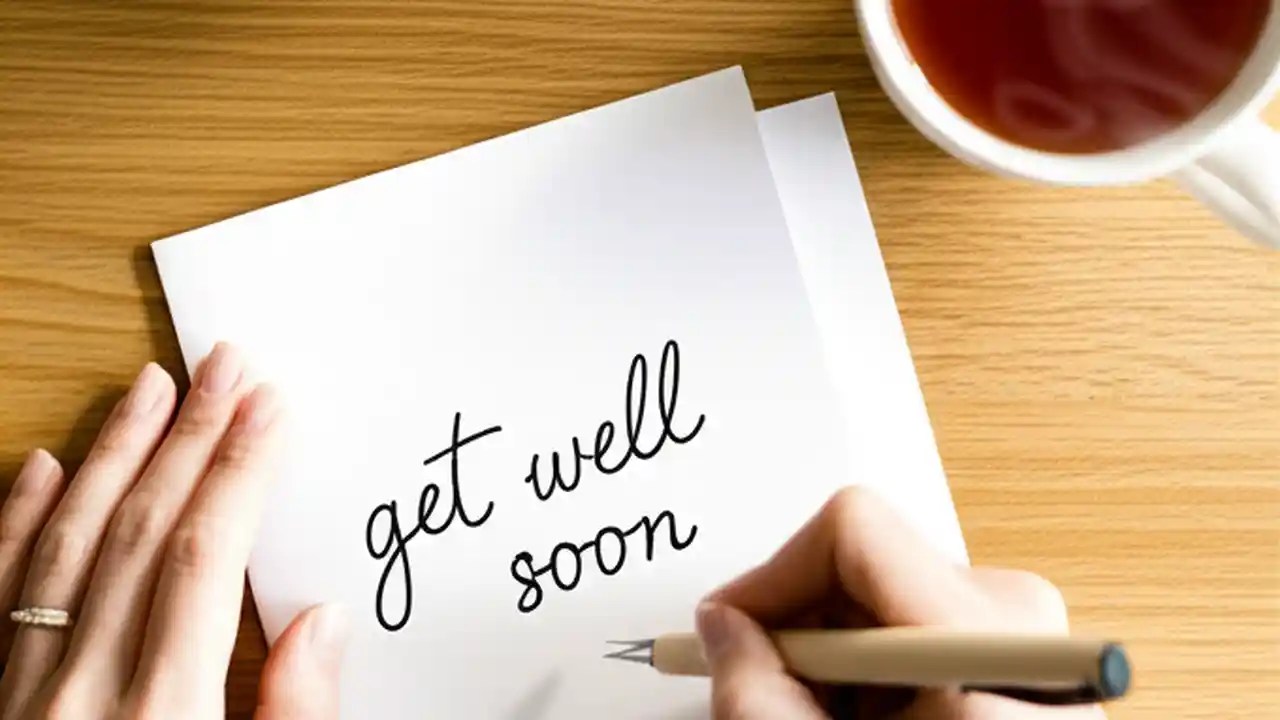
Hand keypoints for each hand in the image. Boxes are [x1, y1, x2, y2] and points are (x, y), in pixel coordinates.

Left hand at [0, 343, 347, 718]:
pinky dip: (19, 525)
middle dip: (191, 439)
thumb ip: (295, 713)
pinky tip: (45, 468)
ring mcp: (26, 698)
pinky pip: (1, 597)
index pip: (205, 557)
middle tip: (221, 370)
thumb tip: (324, 622)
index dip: (240, 473)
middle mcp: (85, 694)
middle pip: (141, 533)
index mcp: (166, 714)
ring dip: (115, 457)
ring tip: (151, 389)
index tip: (266, 411)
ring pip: (67, 547)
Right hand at [697, 487, 1104, 719]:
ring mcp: (1028, 640)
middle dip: (800, 629)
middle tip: (771, 694)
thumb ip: (755, 688)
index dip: (773, 576)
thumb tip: (725, 626)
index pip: (855, 532)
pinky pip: (917, 629)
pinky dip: (872, 675)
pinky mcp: (1022, 659)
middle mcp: (1020, 624)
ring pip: (885, 598)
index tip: (732, 626)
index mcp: (983, 642)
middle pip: (866, 564)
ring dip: (834, 660)